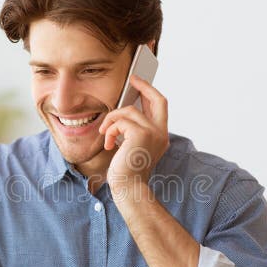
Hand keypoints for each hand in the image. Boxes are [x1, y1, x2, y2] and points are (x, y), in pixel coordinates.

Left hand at [98, 74, 168, 188]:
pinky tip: (108, 144)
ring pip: (128, 111)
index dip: (150, 91)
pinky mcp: (141, 134)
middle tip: (132, 79)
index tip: (139, 82)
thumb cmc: (127, 171)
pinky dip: (110, 130)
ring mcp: (153, 133)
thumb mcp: (132, 146)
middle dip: (144, 86)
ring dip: (112, 120)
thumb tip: (124, 110)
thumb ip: (133, 129)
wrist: (128, 188)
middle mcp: (161, 133)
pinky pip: (120, 121)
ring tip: (106, 134)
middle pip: (157, 99)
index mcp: (160, 135)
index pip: (160, 106)